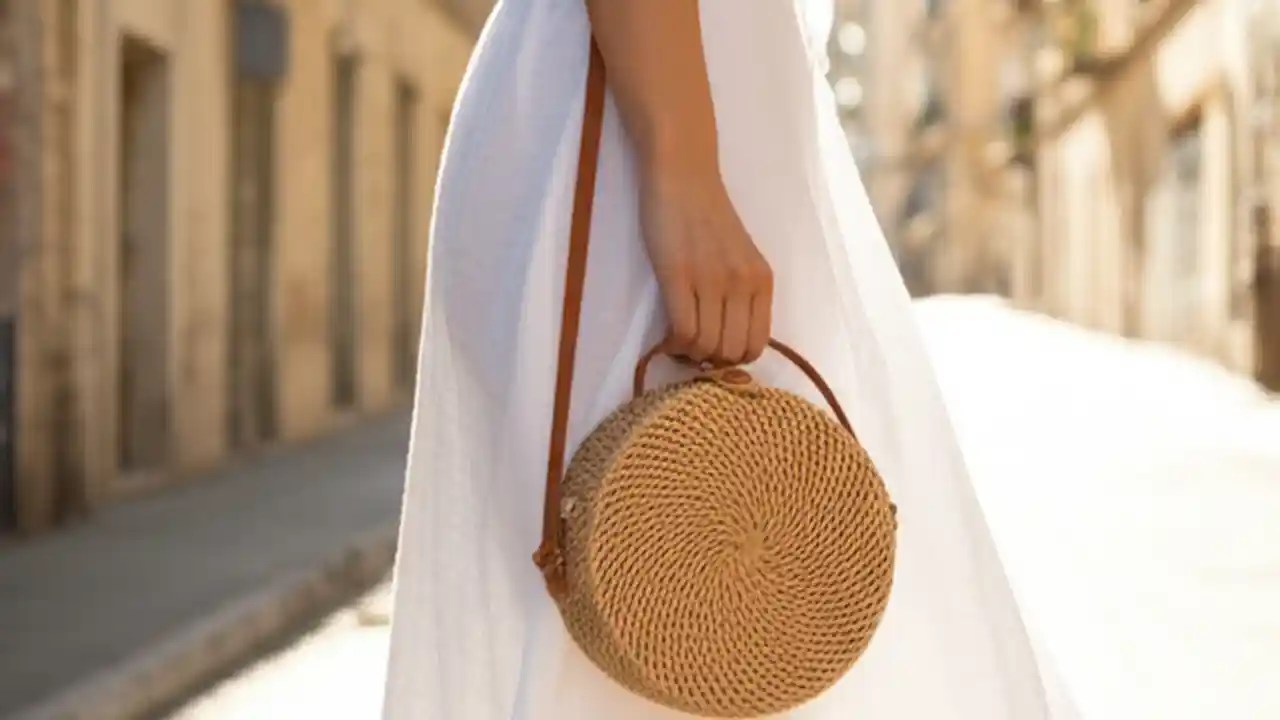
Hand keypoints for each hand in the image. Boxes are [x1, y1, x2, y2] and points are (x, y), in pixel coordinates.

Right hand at [639, 164, 772, 365]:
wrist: (683, 176)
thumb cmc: (707, 215)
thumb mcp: (740, 258)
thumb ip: (741, 294)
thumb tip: (726, 341)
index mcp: (761, 281)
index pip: (756, 345)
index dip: (732, 358)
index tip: (713, 350)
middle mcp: (743, 284)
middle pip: (730, 352)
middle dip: (709, 360)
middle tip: (692, 347)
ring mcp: (711, 280)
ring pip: (706, 346)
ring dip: (689, 353)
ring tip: (677, 339)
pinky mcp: (678, 275)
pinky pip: (683, 331)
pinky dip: (673, 344)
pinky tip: (667, 335)